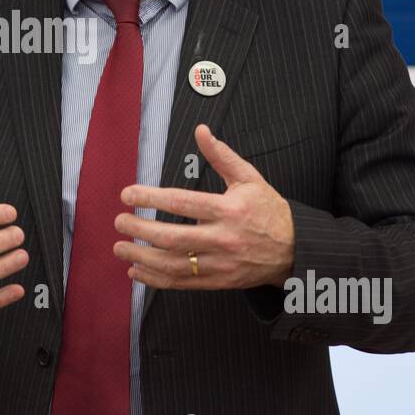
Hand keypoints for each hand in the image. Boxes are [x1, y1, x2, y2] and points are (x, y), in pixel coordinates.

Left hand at [112, 123, 294, 289]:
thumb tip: (201, 130)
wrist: (295, 249)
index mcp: (229, 210)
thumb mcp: (249, 178)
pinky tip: (137, 270)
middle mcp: (224, 239)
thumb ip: (222, 156)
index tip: (127, 195)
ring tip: (121, 248)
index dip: (151, 199)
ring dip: (143, 258)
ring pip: (175, 265)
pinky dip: (157, 279)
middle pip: (173, 238)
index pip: (182, 203)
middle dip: (141, 231)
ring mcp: (221, 264)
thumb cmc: (268, 209)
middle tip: (119, 222)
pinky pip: (182, 284)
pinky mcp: (219, 282)